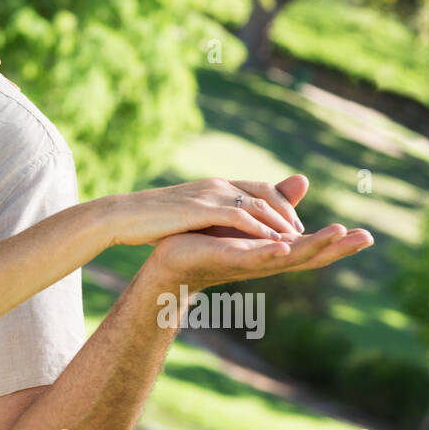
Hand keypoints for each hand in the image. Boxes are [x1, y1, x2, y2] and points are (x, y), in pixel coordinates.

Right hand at [119, 175, 308, 245]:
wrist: (124, 215)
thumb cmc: (152, 218)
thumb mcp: (188, 211)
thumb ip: (211, 211)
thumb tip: (223, 223)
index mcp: (216, 186)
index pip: (260, 188)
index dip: (282, 205)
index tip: (294, 225)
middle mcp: (218, 186)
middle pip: (266, 193)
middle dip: (289, 213)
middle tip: (304, 234)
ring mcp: (210, 196)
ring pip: (258, 204)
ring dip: (281, 223)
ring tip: (298, 241)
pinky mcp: (201, 210)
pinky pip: (239, 217)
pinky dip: (260, 229)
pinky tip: (273, 243)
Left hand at [146, 221, 373, 294]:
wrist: (171, 256)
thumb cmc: (211, 237)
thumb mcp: (250, 217)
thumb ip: (276, 202)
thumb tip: (303, 180)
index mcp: (274, 249)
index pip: (313, 247)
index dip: (340, 243)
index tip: (368, 235)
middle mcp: (267, 259)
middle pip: (309, 256)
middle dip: (338, 247)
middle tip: (367, 238)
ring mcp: (248, 261)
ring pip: (286, 257)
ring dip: (312, 246)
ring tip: (339, 234)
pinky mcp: (226, 258)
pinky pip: (250, 256)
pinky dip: (269, 252)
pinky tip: (283, 246)